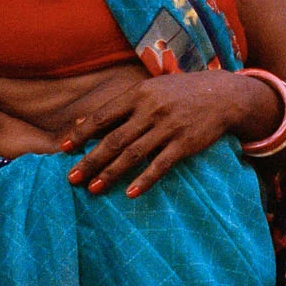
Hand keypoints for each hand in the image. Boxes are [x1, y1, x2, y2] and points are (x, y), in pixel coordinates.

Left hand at [59, 70, 279, 199]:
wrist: (223, 94)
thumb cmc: (180, 93)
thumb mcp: (149, 92)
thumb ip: (118, 107)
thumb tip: (82, 122)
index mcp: (139, 94)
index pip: (103, 116)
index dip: (81, 134)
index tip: (63, 150)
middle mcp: (151, 109)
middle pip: (114, 139)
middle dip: (90, 160)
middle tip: (71, 178)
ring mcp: (169, 127)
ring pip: (133, 154)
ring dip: (110, 173)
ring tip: (93, 189)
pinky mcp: (185, 144)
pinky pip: (160, 165)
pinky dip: (144, 180)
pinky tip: (130, 193)